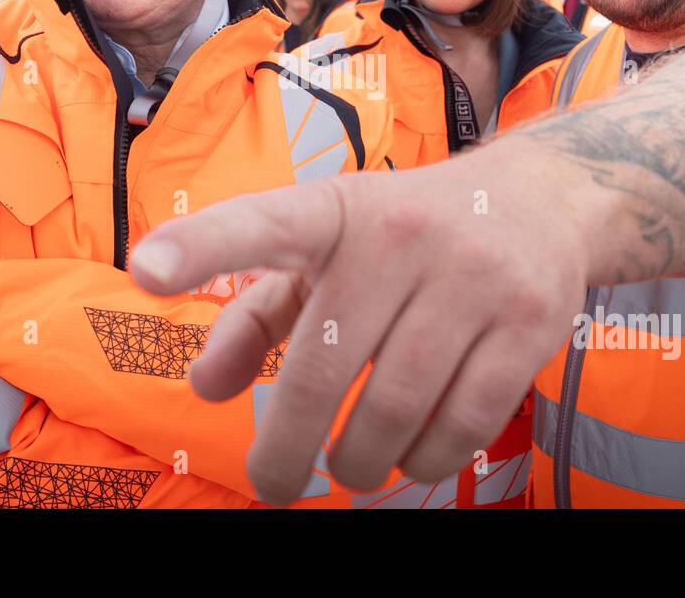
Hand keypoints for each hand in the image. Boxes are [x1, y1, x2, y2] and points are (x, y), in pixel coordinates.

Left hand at [129, 140, 588, 504]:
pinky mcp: (529, 320)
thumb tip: (205, 388)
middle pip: (325, 372)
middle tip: (273, 485)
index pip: (263, 224)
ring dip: (361, 463)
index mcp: (334, 212)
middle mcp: (400, 235)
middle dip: (288, 449)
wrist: (540, 200)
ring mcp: (472, 276)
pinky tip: (412, 458)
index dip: (203, 247)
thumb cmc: (403, 234)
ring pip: (396, 412)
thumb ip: (256, 315)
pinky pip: (464, 426)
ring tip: (352, 468)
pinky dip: (426, 463)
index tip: (144, 269)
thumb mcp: (325, 253)